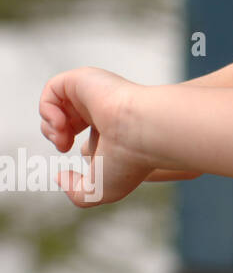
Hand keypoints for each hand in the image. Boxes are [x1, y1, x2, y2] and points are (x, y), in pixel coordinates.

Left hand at [37, 66, 170, 205]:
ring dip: (48, 124)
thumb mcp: (98, 191)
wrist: (145, 133)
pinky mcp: (84, 80)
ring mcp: (94, 93)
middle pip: (64, 116)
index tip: (77, 155)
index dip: (65, 144)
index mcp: (110, 128)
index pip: (79, 130)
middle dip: (55, 135)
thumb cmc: (128, 163)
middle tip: (64, 146)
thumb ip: (75, 192)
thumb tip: (59, 175)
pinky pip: (52, 88)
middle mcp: (102, 109)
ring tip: (61, 136)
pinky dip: (46, 108)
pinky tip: (61, 123)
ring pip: (56, 102)